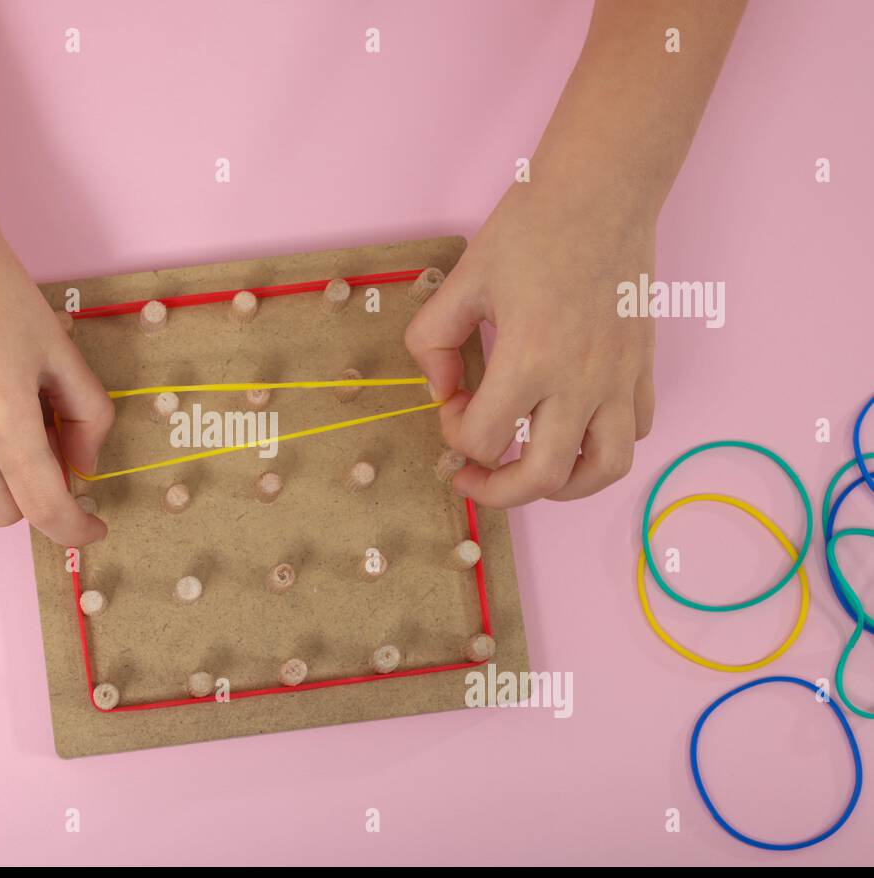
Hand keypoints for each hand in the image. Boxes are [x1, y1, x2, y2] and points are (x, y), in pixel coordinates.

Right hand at [0, 235, 112, 544]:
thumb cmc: (3, 297)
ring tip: (3, 425)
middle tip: (47, 452)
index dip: (74, 529)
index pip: (43, 508)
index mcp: (3, 418)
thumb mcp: (63, 355)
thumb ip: (89, 418)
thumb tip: (84, 472)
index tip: (91, 528)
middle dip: (33, 499)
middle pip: (3, 515)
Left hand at [405, 184, 655, 506]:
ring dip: (561, 486)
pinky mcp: (643, 367)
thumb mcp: (461, 281)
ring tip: (531, 472)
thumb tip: (439, 391)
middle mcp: (580, 381)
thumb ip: (432, 342)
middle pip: (541, 478)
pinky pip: (634, 431)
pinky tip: (572, 428)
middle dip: (497, 490)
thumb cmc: (530, 229)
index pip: (483, 440)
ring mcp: (619, 379)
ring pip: (603, 470)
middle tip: (473, 474)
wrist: (602, 190)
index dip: (454, 436)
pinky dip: (602, 446)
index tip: (451, 405)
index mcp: (529, 361)